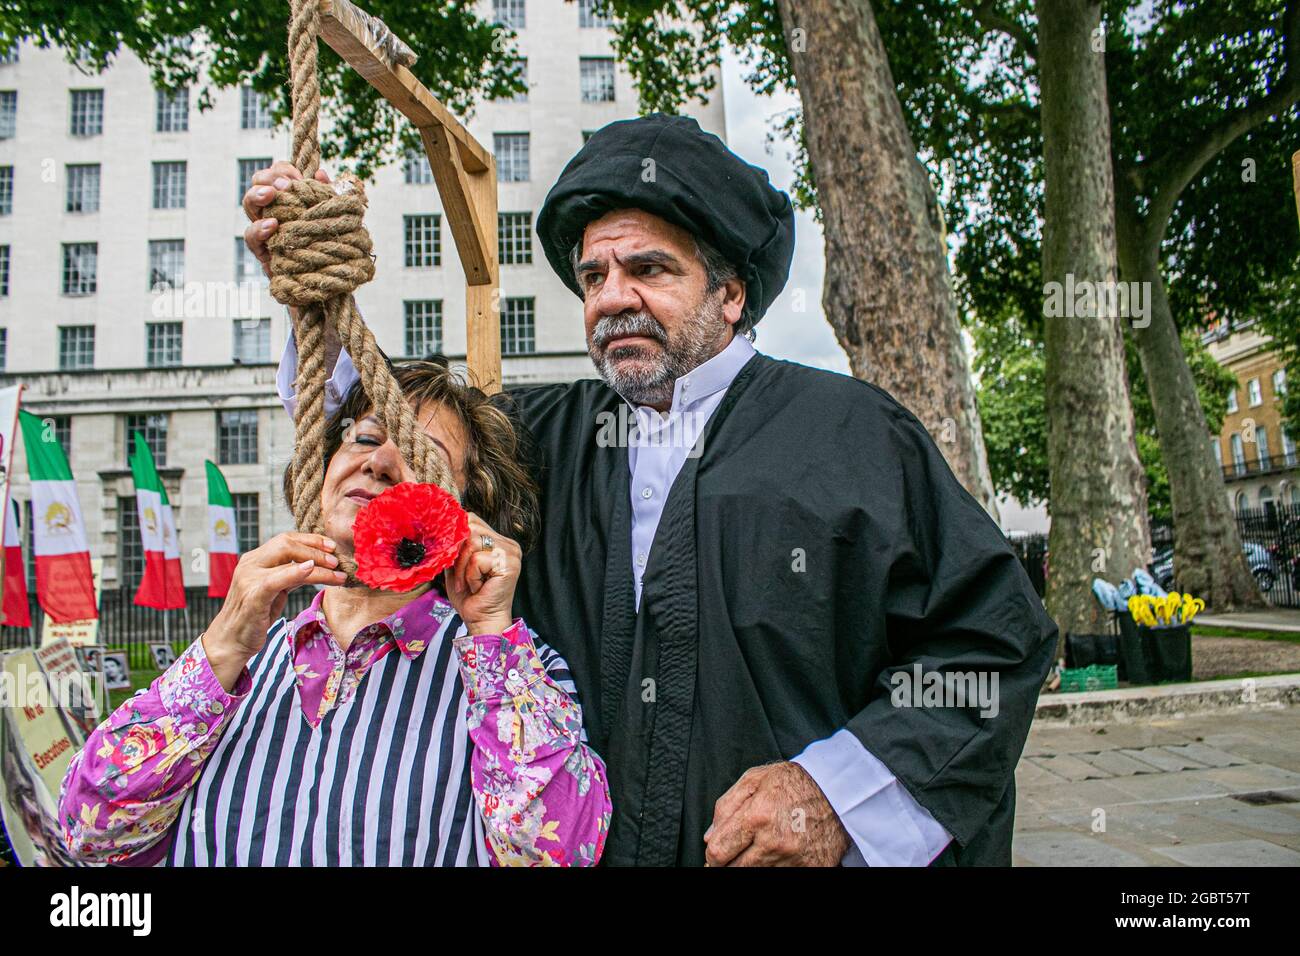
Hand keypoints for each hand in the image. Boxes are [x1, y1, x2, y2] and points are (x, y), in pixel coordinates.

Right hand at [203, 532, 346, 689]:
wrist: (232, 640)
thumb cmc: (256, 615)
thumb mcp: (276, 589)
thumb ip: (291, 574)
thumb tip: (318, 563)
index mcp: (255, 559)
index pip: (285, 539)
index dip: (311, 540)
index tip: (332, 547)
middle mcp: (250, 564)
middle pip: (287, 543)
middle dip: (316, 549)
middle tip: (337, 561)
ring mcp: (249, 578)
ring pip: (287, 560)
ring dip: (318, 565)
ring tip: (338, 574)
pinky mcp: (253, 596)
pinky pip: (277, 579)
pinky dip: (296, 572)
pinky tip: (311, 570)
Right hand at [241, 160, 331, 279]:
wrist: (326, 278)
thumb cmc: (328, 244)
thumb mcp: (333, 217)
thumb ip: (327, 195)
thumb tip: (320, 174)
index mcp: (289, 198)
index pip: (277, 173)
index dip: (284, 170)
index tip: (299, 177)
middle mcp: (273, 209)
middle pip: (258, 183)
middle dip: (269, 178)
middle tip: (284, 185)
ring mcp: (265, 229)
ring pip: (249, 205)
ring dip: (258, 195)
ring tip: (270, 195)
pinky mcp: (262, 251)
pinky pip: (252, 237)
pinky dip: (259, 229)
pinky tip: (272, 224)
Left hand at [442, 513, 521, 636]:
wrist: (482, 621)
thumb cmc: (470, 597)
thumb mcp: (457, 565)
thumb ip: (455, 546)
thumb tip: (442, 529)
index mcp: (498, 541)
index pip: (473, 519)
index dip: (456, 534)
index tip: (451, 556)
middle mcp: (507, 544)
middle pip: (471, 527)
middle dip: (457, 553)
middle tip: (459, 576)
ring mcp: (510, 553)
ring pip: (472, 542)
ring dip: (462, 567)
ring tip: (468, 583)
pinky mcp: (508, 564)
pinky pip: (477, 560)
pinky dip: (470, 576)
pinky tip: (477, 587)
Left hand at [703, 762, 851, 866]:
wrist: (840, 793)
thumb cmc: (797, 782)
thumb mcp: (756, 779)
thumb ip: (727, 806)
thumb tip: (710, 837)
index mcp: (758, 816)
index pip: (719, 852)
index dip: (712, 856)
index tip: (715, 855)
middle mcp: (775, 842)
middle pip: (735, 870)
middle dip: (729, 864)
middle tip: (734, 854)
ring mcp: (795, 860)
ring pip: (757, 875)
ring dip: (753, 865)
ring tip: (760, 849)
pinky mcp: (812, 869)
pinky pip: (782, 876)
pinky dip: (775, 867)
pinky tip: (778, 855)